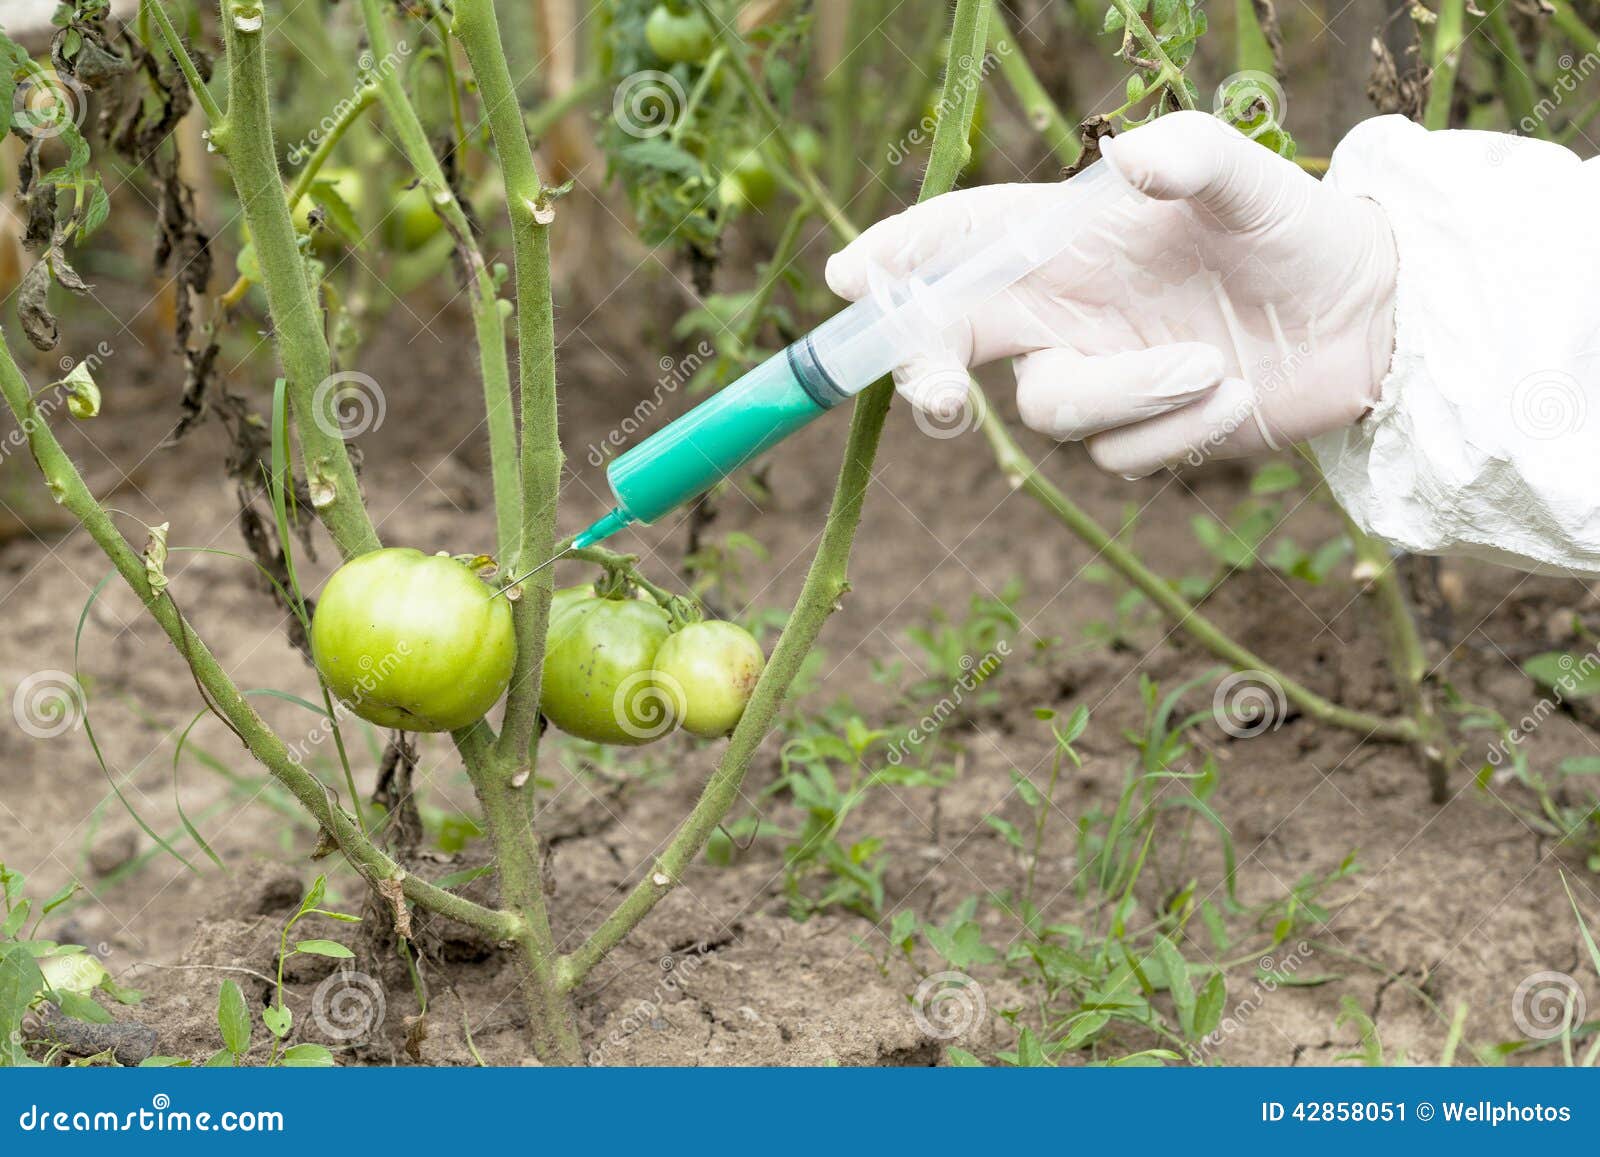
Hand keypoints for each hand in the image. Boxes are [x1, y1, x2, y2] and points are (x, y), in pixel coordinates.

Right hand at [825, 111, 1398, 476]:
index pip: (958, 244)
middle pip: (952, 343)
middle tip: (934, 398)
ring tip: (1215, 366)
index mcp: (1064, 241)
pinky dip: (1179, 427)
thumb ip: (1193, 154)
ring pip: (1049, 409)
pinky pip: (1118, 456)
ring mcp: (1093, 374)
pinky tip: (1238, 393)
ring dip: (1129, 394)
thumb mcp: (1252, 181)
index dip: (898, 259)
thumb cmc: (1296, 230)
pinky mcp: (1134, 434)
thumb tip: (1132, 156)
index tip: (851, 279)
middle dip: (925, 372)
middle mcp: (1060, 310)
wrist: (1365, 320)